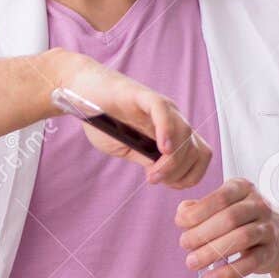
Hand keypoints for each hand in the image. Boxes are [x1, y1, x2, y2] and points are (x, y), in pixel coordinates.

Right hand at [56, 51, 210, 187]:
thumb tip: (163, 174)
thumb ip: (146, 159)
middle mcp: (173, 119)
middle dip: (178, 173)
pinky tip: (161, 148)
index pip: (199, 156)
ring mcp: (161, 107)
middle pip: (196, 150)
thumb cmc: (102, 119)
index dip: (189, 176)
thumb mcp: (126, 149)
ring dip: (172, 161)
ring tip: (151, 173)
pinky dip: (167, 131)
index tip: (166, 185)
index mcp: (172, 133)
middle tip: (154, 179)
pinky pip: (163, 112)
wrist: (79, 92)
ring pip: (184, 135)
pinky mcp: (144, 95)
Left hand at [176, 178, 278, 277]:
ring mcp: (268, 229)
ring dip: (211, 252)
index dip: (197, 211)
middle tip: (184, 244)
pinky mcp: (271, 252)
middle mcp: (258, 205)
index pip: (220, 198)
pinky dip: (227, 272)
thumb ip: (199, 208)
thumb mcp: (222, 206)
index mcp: (242, 188)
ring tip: (192, 262)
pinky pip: (250, 263)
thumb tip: (182, 214)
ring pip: (241, 238)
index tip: (180, 223)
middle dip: (201, 233)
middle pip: (229, 218)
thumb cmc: (242, 219)